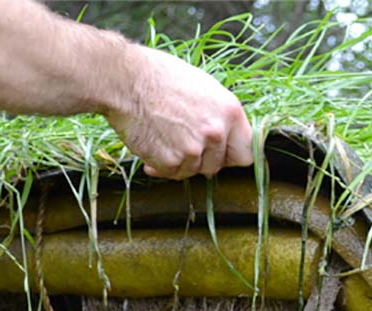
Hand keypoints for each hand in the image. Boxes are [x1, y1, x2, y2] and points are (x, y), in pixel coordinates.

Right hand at [106, 47, 252, 179]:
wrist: (125, 81)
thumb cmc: (160, 76)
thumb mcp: (203, 88)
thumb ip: (219, 116)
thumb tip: (225, 138)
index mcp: (230, 111)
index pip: (246, 153)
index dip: (231, 155)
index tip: (221, 155)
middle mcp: (216, 133)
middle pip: (216, 166)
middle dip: (201, 159)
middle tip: (182, 140)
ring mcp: (194, 150)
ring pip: (193, 171)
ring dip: (180, 161)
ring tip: (164, 136)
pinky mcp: (171, 161)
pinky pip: (172, 174)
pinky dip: (161, 166)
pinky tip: (153, 144)